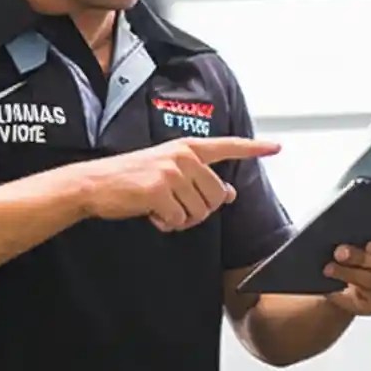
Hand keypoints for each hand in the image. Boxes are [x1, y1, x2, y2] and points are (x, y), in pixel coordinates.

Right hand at [80, 137, 279, 231]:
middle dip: (198, 210)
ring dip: (181, 218)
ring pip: (200, 212)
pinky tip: (150, 213)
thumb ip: (200, 179)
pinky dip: (166, 224)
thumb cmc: (132, 178)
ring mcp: (171, 172)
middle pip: (216, 196)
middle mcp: (183, 156)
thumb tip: (229, 194)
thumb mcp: (170, 172)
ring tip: (160, 207)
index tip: (275, 147)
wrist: (95, 183)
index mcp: (187, 148)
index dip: (254, 148)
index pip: (227, 146)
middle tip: (174, 206)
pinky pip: (179, 220)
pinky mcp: (159, 190)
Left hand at [323, 230, 370, 315]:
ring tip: (329, 269)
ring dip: (351, 275)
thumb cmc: (368, 247)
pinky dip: (347, 296)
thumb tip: (350, 230)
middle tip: (339, 252)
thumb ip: (368, 233)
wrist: (362, 274)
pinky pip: (369, 303)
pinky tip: (332, 290)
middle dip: (362, 259)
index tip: (368, 244)